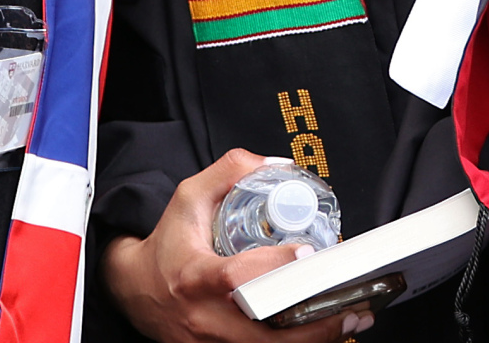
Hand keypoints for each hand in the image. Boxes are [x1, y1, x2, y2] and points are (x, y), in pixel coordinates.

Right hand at [102, 150, 362, 342]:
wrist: (135, 290)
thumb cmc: (167, 244)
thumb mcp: (188, 198)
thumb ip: (230, 173)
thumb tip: (276, 164)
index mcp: (194, 277)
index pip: (235, 278)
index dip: (273, 267)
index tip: (307, 252)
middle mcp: (204, 319)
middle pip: (264, 334)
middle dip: (314, 324)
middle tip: (352, 306)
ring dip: (316, 340)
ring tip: (353, 322)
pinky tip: (327, 335)